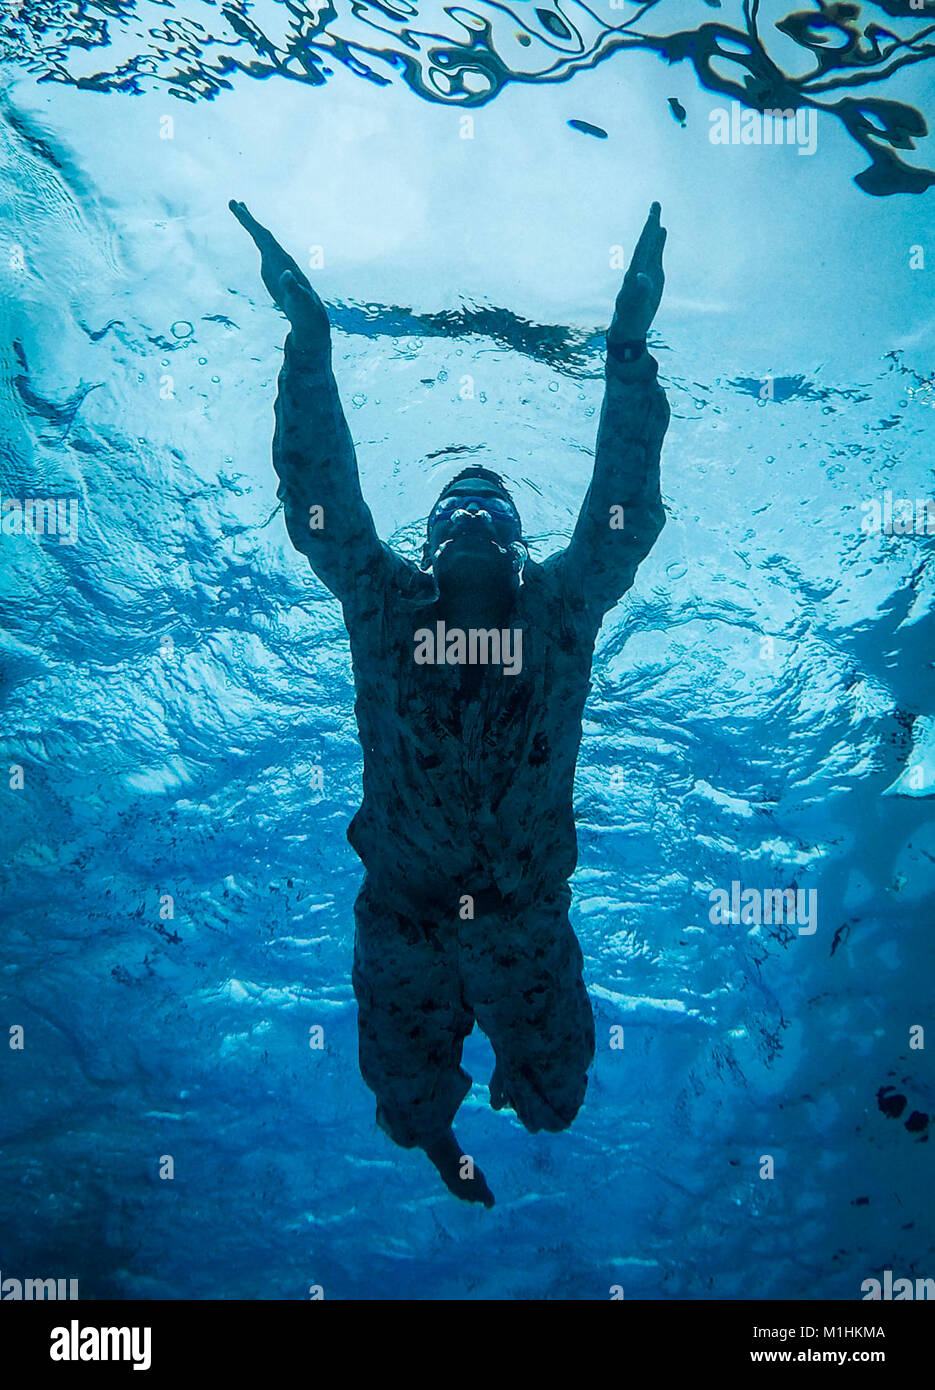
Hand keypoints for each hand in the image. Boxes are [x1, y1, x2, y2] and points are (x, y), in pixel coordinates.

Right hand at [229, 199, 330, 351]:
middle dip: (248, 218)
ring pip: (262, 238)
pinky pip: (262, 247)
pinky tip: (251, 229)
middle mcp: (280, 257)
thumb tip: (286, 274)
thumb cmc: (304, 308)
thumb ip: (292, 287)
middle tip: (233, 201)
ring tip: (239, 207)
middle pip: (262, 233)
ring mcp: (276, 262)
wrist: (309, 315)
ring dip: (250, 223)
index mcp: (282, 261)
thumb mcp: (297, 300)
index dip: (251, 223)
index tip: (239, 210)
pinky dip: (255, 235)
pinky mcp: (273, 269)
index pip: (264, 237)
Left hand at [608, 201, 665, 344]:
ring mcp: (646, 271)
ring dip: (654, 230)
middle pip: (646, 242)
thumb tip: (640, 276)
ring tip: (656, 214)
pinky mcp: (653, 277)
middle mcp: (640, 268)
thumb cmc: (631, 318)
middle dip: (650, 224)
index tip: (653, 216)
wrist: (630, 326)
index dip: (647, 232)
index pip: (642, 248)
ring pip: (651, 246)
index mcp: (634, 273)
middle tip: (656, 204)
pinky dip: (658, 242)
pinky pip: (656, 254)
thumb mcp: (636, 306)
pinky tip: (661, 232)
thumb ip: (639, 291)